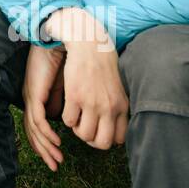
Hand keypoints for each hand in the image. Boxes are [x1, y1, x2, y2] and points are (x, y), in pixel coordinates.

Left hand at [22, 44, 66, 171]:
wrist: (67, 41)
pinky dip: (46, 133)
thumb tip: (70, 118)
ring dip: (46, 147)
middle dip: (45, 152)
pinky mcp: (34, 93)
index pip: (37, 127)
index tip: (57, 156)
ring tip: (57, 160)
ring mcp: (31, 96)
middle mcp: (30, 98)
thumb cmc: (70, 60)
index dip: (45, 143)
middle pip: (33, 132)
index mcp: (36, 96)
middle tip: (56, 166)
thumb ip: (66, 100)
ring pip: (34, 129)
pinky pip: (38, 120)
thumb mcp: (68, 85)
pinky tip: (56, 143)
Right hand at [45, 8, 127, 151]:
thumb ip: (116, 106)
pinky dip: (66, 118)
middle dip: (92, 140)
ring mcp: (92, 103)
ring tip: (76, 117)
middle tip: (85, 128)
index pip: (119, 139)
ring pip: (84, 135)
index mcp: (121, 106)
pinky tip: (69, 107)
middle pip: (102, 143)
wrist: (89, 44)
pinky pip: (68, 121)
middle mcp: (109, 108)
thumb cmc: (102, 63)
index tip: (99, 130)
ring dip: (77, 130)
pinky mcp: (75, 96)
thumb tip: (110, 125)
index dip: (106, 138)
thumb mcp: (117, 87)